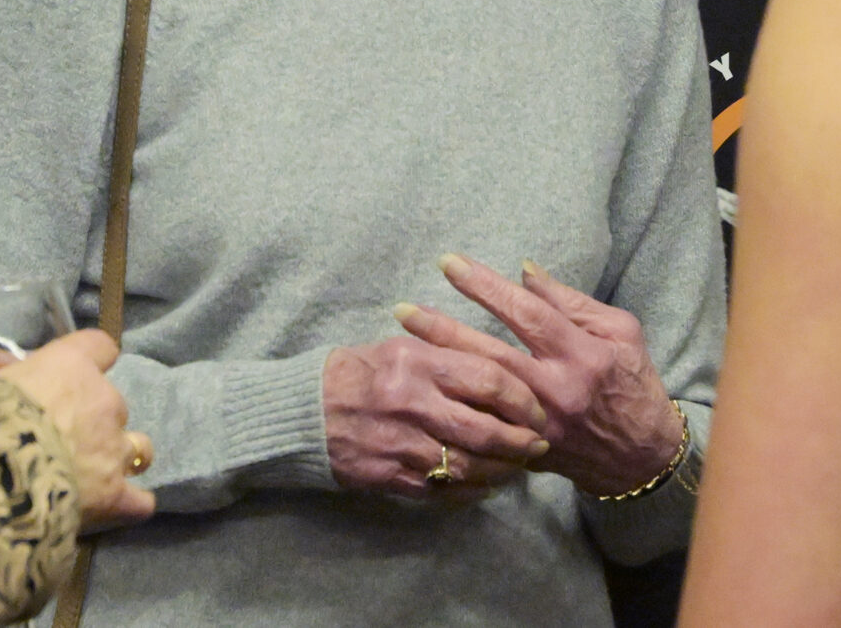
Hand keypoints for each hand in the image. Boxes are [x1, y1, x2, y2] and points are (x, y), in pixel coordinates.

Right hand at [0, 330, 153, 531]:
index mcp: (69, 366)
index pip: (100, 346)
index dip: (91, 361)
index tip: (76, 373)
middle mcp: (103, 401)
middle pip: (113, 404)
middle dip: (90, 421)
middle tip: (55, 442)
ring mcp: (114, 450)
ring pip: (138, 448)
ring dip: (116, 459)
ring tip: (89, 476)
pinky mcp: (114, 497)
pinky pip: (138, 501)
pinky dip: (128, 505)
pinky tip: (112, 510)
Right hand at [321, 334, 550, 502]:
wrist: (302, 410)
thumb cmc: (359, 371)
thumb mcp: (402, 347)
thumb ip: (449, 354)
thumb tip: (501, 368)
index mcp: (420, 364)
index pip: (488, 380)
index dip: (522, 399)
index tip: (537, 409)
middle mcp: (413, 404)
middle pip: (484, 429)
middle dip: (520, 442)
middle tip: (538, 445)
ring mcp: (400, 444)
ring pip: (466, 466)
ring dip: (500, 471)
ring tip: (518, 468)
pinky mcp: (388, 476)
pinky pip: (439, 491)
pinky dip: (468, 492)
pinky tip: (484, 488)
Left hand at [401, 255, 686, 499]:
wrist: (641, 456)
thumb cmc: (634, 382)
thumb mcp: (620, 332)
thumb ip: (572, 303)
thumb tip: (525, 271)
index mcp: (582, 355)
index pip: (527, 312)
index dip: (487, 287)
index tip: (451, 265)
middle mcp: (556, 391)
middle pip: (491, 355)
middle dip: (445, 329)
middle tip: (405, 309)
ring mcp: (538, 426)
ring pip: (481, 392)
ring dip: (442, 364)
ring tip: (405, 341)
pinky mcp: (527, 451)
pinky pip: (486, 428)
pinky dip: (455, 407)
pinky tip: (426, 390)